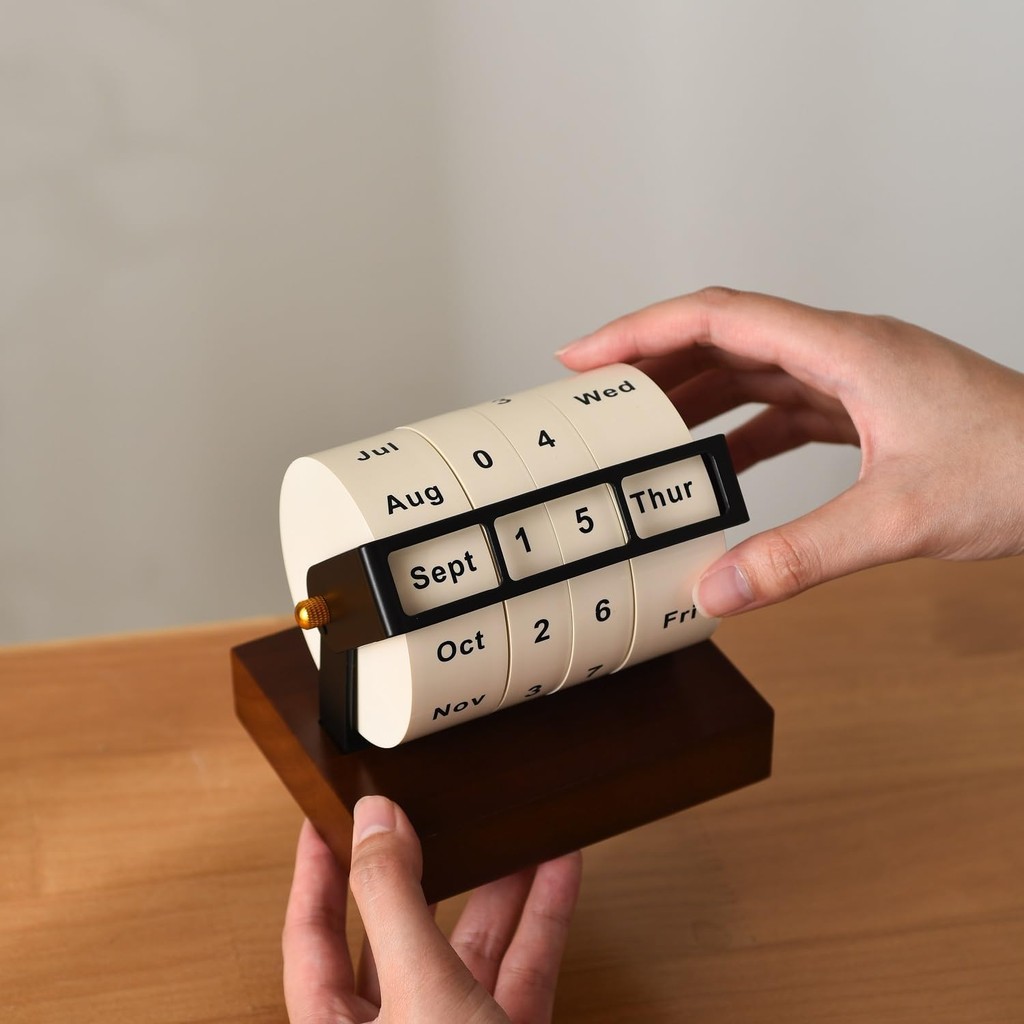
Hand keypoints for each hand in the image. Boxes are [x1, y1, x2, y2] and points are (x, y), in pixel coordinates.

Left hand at [282, 797, 581, 1022]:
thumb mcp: (419, 994)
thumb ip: (394, 903)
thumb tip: (374, 823)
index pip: (311, 934)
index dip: (317, 871)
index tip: (326, 816)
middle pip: (400, 930)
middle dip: (426, 866)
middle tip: (426, 810)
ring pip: (472, 945)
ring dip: (498, 885)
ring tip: (509, 830)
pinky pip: (525, 966)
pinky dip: (544, 918)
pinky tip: (558, 871)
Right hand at [558, 287, 1023, 614]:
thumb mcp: (901, 518)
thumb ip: (802, 556)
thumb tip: (719, 588)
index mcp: (845, 349)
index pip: (718, 318)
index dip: (641, 331)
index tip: (585, 357)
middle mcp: (845, 353)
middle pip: (724, 341)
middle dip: (653, 366)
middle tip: (596, 401)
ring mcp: (858, 380)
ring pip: (752, 374)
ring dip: (693, 399)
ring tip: (642, 434)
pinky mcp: (870, 411)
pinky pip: (784, 409)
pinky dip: (740, 433)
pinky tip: (719, 466)